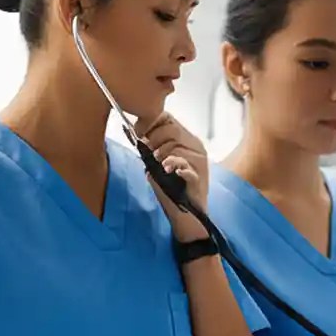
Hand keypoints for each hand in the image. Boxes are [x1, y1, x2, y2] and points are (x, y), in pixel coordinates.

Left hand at [135, 112, 208, 241]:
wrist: (186, 216)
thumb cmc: (172, 190)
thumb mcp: (158, 165)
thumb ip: (152, 148)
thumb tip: (136, 134)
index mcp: (187, 141)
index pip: (168, 118)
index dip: (151, 122)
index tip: (140, 133)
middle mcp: (196, 148)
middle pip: (173, 129)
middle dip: (155, 139)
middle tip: (150, 153)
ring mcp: (199, 162)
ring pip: (177, 146)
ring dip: (163, 155)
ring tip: (160, 166)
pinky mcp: (199, 176)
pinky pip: (184, 165)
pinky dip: (174, 166)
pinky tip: (170, 171)